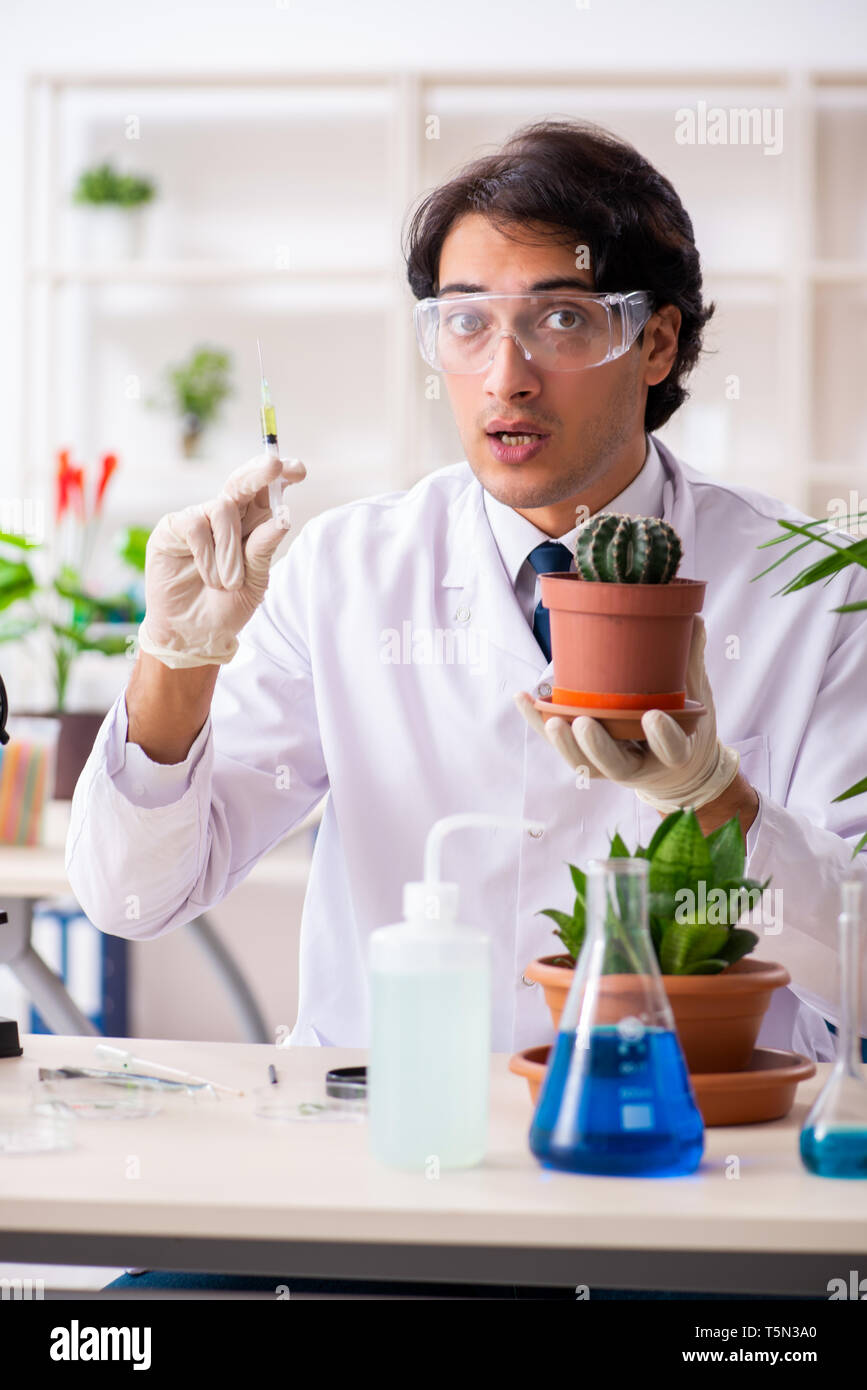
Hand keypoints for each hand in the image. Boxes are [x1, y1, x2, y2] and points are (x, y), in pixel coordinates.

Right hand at [136, 451, 305, 668]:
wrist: (196, 633)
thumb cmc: (228, 605)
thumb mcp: (255, 581)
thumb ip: (264, 549)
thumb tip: (282, 516)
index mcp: (252, 524)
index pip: (266, 492)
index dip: (281, 476)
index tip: (298, 469)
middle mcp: (226, 516)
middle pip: (242, 483)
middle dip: (259, 473)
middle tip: (274, 466)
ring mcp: (198, 519)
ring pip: (222, 509)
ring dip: (230, 550)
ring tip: (230, 582)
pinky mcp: (172, 529)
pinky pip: (195, 526)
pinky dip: (207, 554)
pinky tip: (207, 576)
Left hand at [514, 614, 740, 812]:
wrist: (676, 768)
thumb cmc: (687, 727)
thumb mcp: (697, 697)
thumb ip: (690, 659)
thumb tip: (691, 616)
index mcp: (675, 753)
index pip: (671, 750)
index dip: (663, 737)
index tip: (653, 716)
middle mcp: (640, 766)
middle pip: (615, 764)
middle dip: (597, 746)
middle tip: (584, 722)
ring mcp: (610, 765)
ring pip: (584, 762)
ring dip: (564, 743)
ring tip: (550, 719)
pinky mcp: (587, 758)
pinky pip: (562, 744)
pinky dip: (539, 722)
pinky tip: (522, 698)